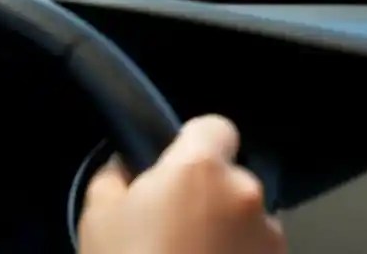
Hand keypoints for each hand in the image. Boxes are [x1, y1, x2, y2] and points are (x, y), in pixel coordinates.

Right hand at [78, 114, 285, 253]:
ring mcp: (268, 237)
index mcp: (200, 169)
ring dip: (225, 231)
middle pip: (230, 177)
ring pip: (246, 218)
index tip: (175, 168)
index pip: (214, 126)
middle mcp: (244, 194)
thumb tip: (126, 165)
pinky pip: (255, 250)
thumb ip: (116, 175)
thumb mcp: (98, 217)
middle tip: (172, 227)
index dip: (192, 144)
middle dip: (207, 196)